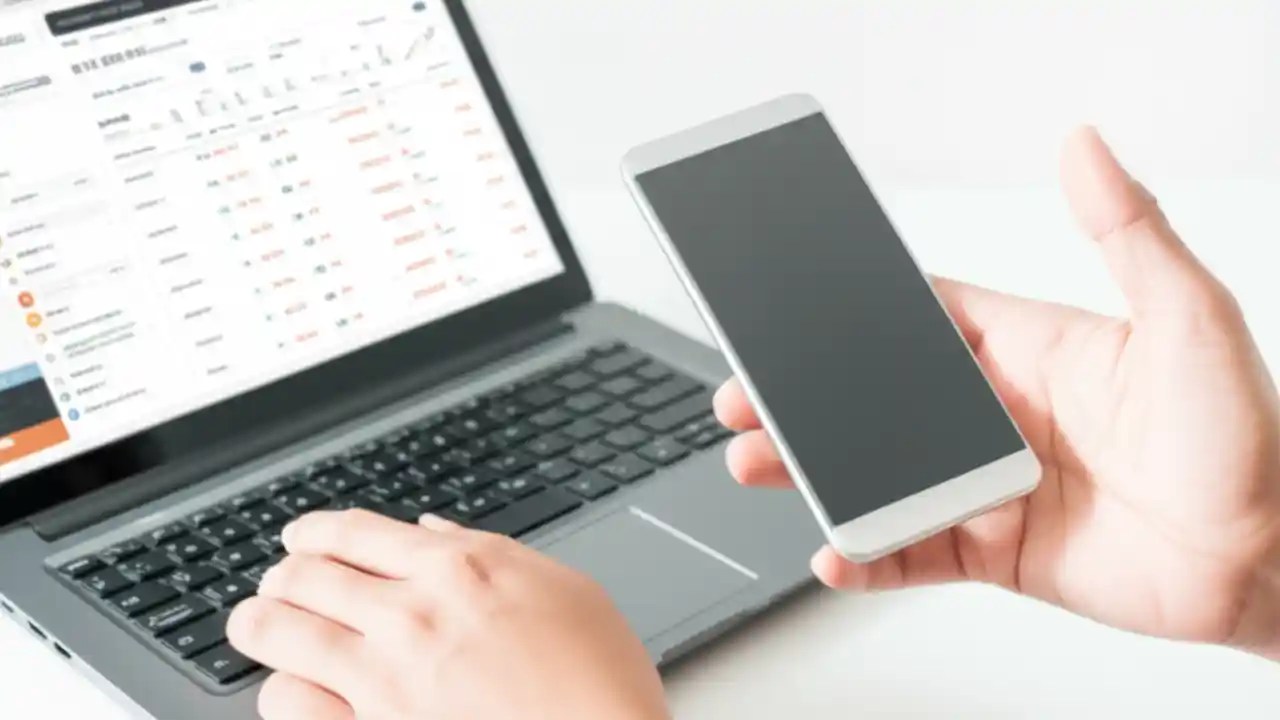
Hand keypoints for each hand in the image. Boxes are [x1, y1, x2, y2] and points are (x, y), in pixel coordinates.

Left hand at [227, 511, 667, 719]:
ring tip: (261, 627)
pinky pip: (287, 702)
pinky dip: (282, 690)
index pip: (353, 532)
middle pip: (303, 574)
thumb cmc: (599, 681)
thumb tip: (430, 536)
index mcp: (460, 569)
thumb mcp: (564, 590)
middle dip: (281, 575)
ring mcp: (384, 680)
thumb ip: (491, 553)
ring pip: (278, 631)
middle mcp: (411, 615)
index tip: (299, 538)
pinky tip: (293, 688)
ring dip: (262, 623)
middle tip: (277, 584)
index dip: (313, 531)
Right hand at [715, 127, 1279, 658]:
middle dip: (808, 404)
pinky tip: (832, 551)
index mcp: (1032, 351)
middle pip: (879, 404)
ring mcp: (992, 486)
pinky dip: (868, 555)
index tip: (795, 314)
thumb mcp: (1189, 317)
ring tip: (759, 466)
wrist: (1272, 563)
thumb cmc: (1248, 440)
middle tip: (750, 402)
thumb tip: (1086, 146)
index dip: (857, 320)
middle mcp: (1002, 417)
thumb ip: (1128, 233)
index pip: (924, 323)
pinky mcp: (998, 551)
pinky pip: (915, 554)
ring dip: (817, 474)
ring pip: (881, 478)